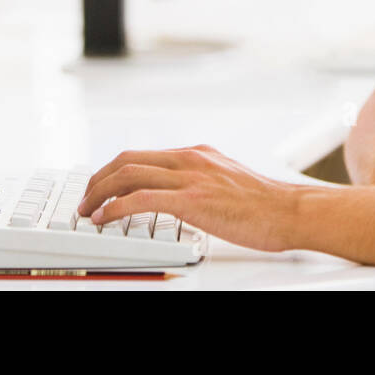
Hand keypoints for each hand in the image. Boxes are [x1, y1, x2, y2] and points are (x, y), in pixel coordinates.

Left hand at [76, 145, 303, 252]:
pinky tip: (104, 219)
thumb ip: (202, 183)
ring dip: (99, 193)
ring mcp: (191, 177)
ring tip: (87, 211)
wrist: (290, 211)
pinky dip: (115, 208)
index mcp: (198, 154)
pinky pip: (141, 198)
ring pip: (128, 174)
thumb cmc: (266, 205)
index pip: (143, 156)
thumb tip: (180, 199)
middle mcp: (190, 159)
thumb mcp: (228, 182)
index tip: (99, 188)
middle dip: (98, 180)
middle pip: (127, 160)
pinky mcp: (192, 199)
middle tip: (85, 199)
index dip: (113, 171)